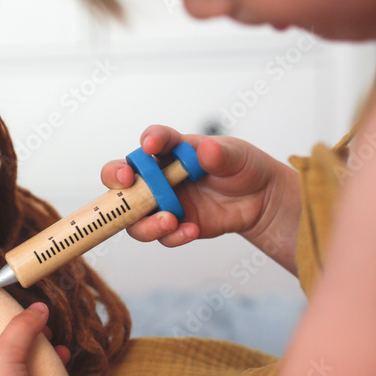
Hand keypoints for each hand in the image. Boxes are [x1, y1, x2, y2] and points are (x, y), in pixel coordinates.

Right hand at [101, 125, 298, 250]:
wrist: (260, 200)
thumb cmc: (243, 168)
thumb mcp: (238, 156)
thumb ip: (221, 155)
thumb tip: (207, 151)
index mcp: (174, 149)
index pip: (155, 139)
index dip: (149, 140)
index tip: (149, 145)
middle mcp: (160, 175)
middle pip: (121, 176)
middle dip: (115, 177)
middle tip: (126, 182)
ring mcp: (162, 202)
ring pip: (132, 214)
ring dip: (144, 220)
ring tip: (169, 221)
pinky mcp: (172, 225)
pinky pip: (160, 234)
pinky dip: (172, 236)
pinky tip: (191, 230)